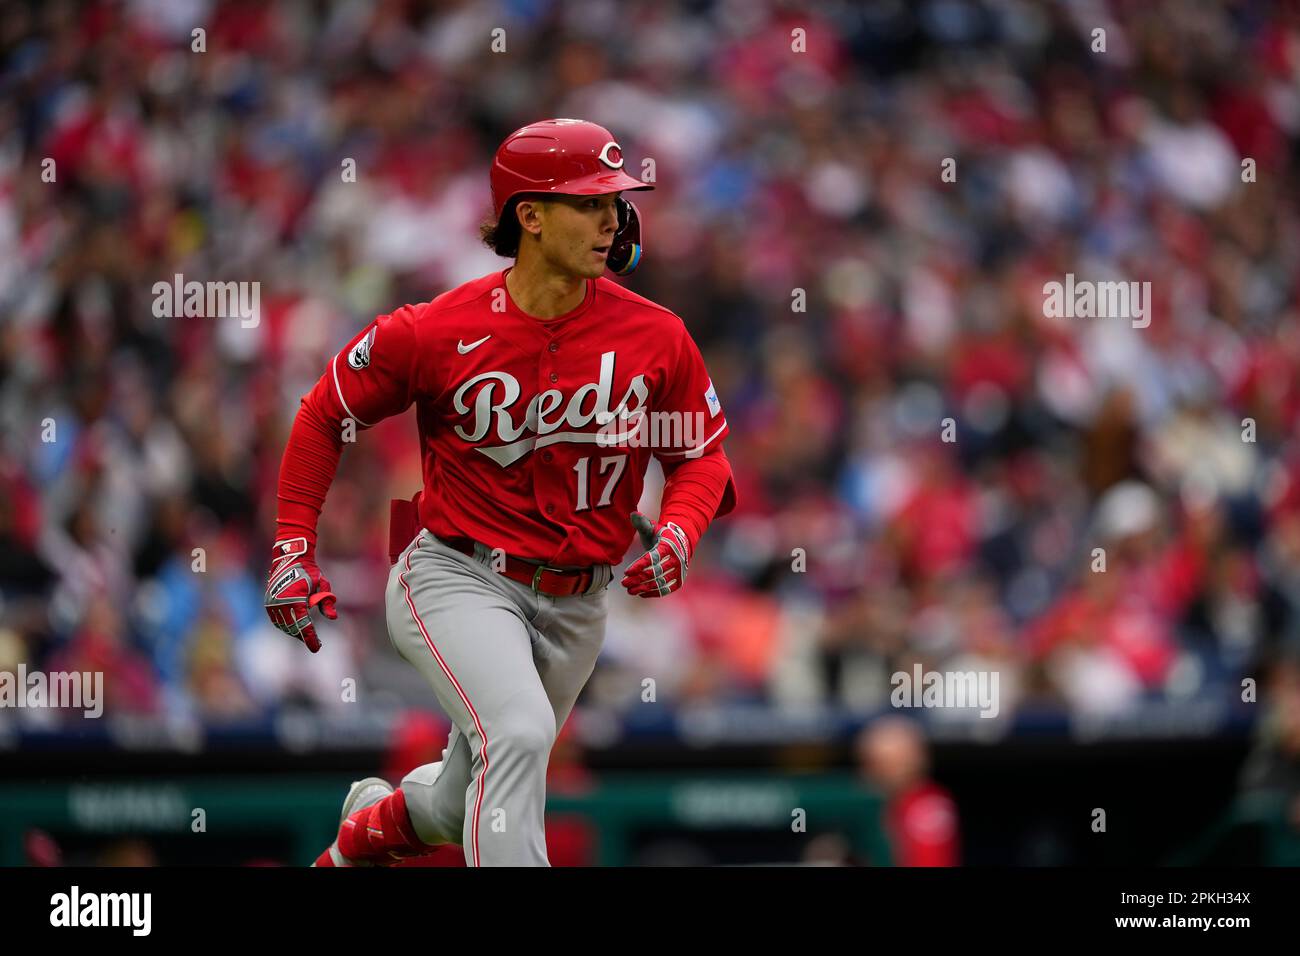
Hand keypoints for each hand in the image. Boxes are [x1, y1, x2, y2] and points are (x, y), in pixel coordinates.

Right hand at [263, 536, 336, 651]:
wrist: (289, 558)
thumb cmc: (309, 571)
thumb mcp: (322, 584)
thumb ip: (327, 601)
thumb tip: (333, 618)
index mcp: (295, 599)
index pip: (304, 625)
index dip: (310, 639)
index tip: (316, 648)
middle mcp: (281, 603)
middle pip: (293, 628)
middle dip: (304, 637)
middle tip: (316, 643)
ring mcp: (272, 603)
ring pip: (284, 626)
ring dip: (295, 632)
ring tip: (306, 636)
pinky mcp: (268, 603)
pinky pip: (277, 621)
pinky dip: (286, 626)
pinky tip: (294, 628)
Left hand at [622, 512, 691, 597]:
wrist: (682, 543)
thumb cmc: (662, 535)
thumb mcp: (653, 527)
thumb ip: (642, 523)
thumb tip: (632, 514)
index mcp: (668, 546)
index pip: (652, 558)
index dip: (639, 566)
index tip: (626, 572)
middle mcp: (676, 560)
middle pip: (655, 572)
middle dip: (638, 579)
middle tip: (624, 583)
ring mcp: (679, 571)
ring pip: (660, 583)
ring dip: (643, 588)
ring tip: (629, 590)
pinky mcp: (679, 581)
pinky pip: (666, 590)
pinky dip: (653, 593)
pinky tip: (640, 593)